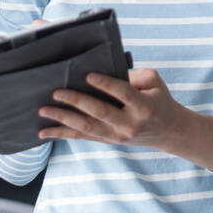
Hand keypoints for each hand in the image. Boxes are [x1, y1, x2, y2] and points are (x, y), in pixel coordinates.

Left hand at [38, 67, 185, 150]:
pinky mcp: (108, 141)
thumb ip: (133, 75)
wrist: (168, 131)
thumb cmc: (159, 99)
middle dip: (77, 101)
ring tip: (43, 109)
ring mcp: (117, 136)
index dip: (106, 84)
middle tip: (57, 92)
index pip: (123, 93)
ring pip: (86, 128)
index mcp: (143, 106)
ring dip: (63, 119)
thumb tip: (104, 70)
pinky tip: (43, 131)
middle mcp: (129, 124)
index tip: (88, 74)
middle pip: (99, 112)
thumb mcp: (154, 82)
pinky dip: (61, 134)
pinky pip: (82, 137)